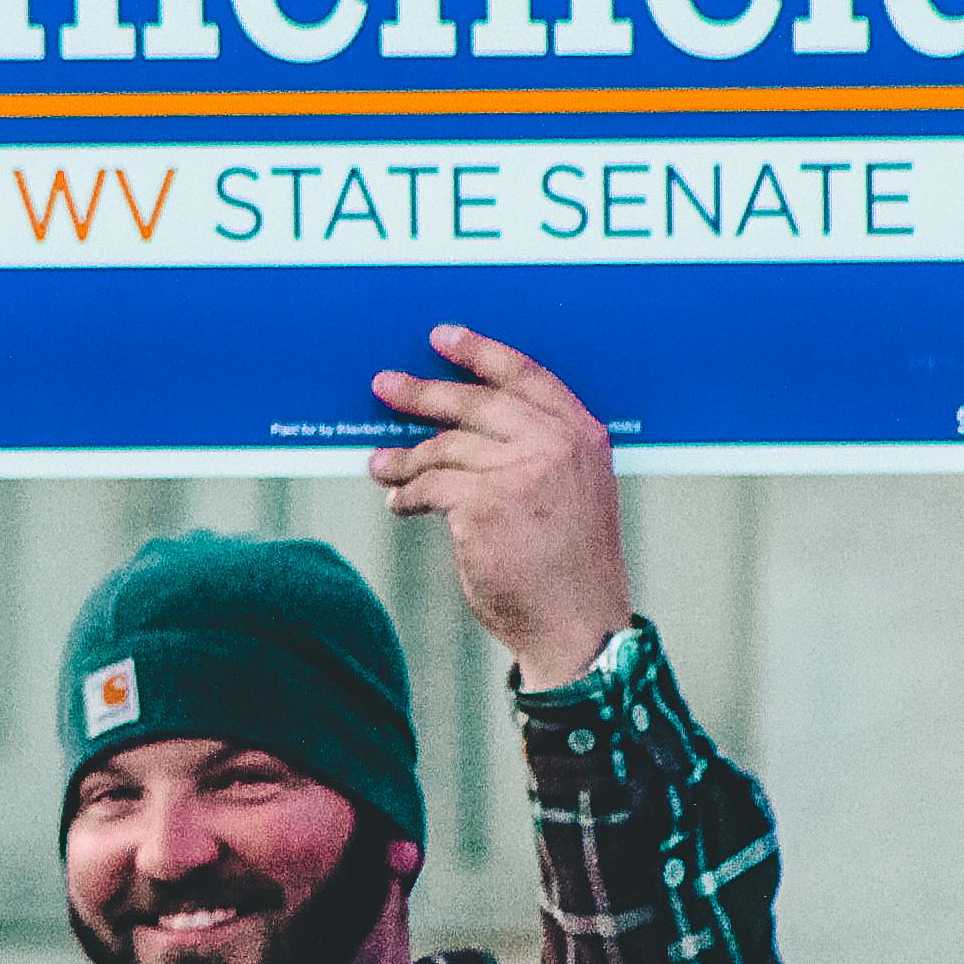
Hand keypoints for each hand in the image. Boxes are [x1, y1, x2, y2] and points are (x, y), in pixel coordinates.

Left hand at [366, 324, 632, 691]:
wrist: (577, 625)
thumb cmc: (570, 567)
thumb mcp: (575, 494)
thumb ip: (538, 452)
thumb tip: (464, 429)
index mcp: (581, 435)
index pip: (525, 374)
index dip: (480, 351)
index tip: (442, 338)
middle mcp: (554, 445)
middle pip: (474, 402)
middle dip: (422, 392)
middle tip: (385, 385)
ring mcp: (519, 471)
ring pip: (443, 447)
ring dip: (405, 459)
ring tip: (381, 468)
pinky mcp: (484, 503)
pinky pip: (429, 486)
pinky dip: (408, 495)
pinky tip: (399, 504)